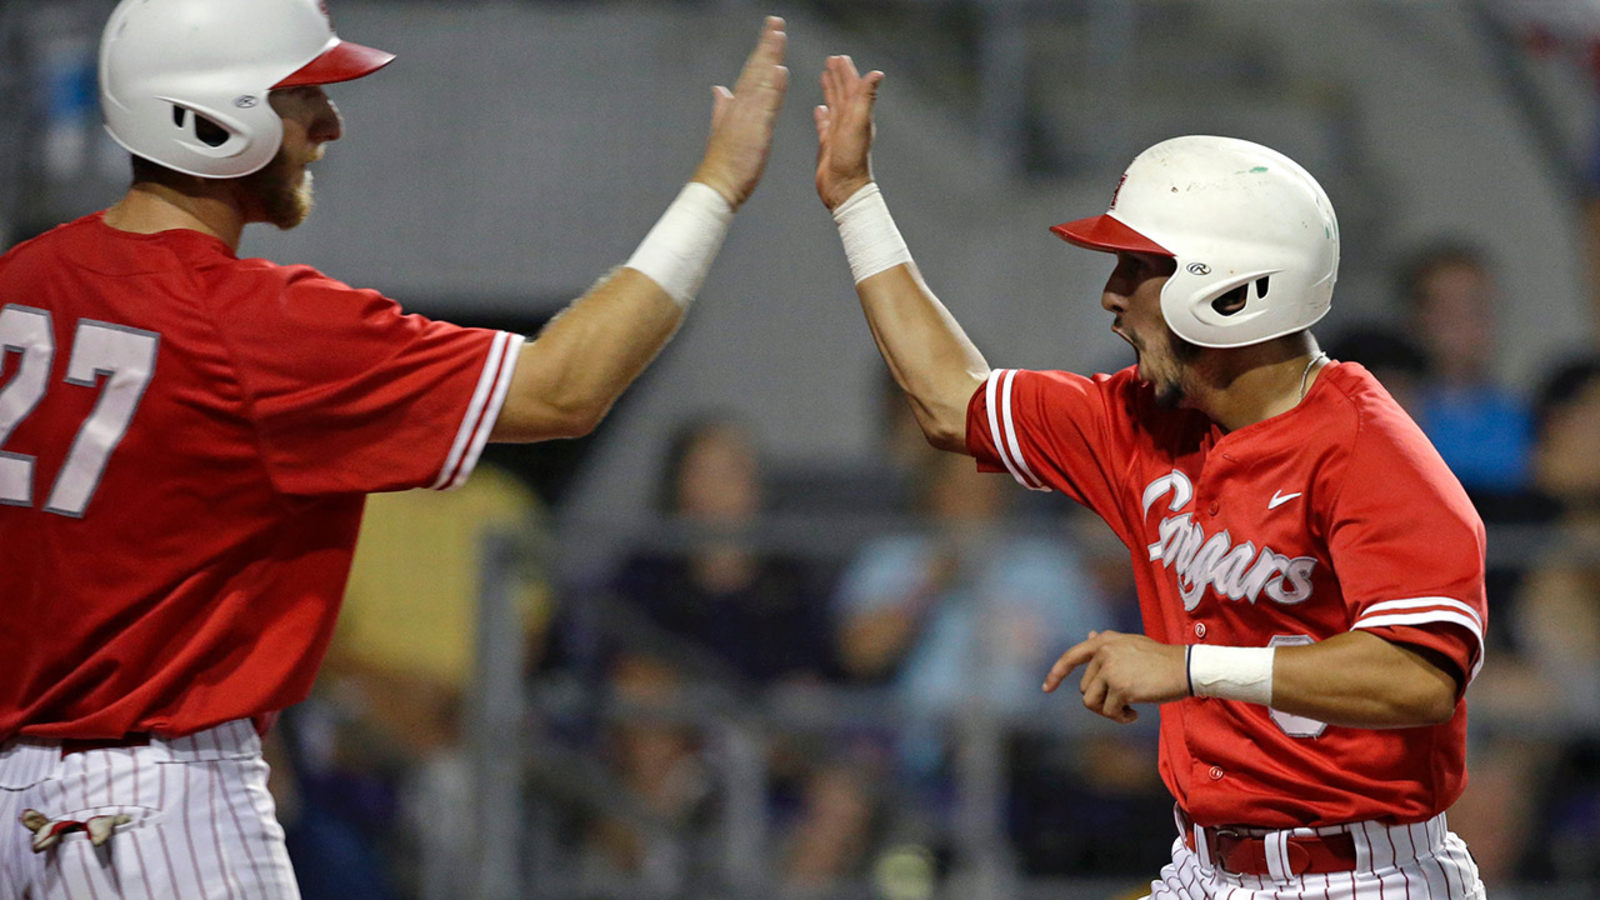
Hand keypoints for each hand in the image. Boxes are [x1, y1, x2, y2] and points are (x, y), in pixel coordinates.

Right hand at [692, 16, 788, 209]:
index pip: (750, 72)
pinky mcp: (755, 130)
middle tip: (776, 22)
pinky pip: (766, 106)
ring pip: (761, 82)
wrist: (717, 185)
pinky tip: (780, 71)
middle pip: (755, 69)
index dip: (762, 51)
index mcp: (735, 106)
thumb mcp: (722, 129)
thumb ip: (722, 106)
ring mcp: (747, 117)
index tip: (771, 32)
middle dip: (767, 45)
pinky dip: (773, 87)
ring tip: (779, 36)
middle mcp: (740, 106)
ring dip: (770, 57)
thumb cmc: (723, 163)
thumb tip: (720, 90)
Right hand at [814, 54, 883, 210]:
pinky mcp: (828, 145)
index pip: (852, 86)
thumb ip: (866, 97)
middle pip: (843, 93)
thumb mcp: (859, 123)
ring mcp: (838, 133)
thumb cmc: (851, 159)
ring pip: (834, 106)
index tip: (839, 57)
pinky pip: (824, 125)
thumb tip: (877, 73)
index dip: (846, 71)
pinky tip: (819, 109)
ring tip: (824, 77)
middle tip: (831, 60)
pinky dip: (822, 115)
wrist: (843, 188)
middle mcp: (849, 122)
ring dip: (830, 91)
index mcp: (858, 114)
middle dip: (838, 76)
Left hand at [1042, 630, 1187, 723]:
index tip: (1046, 688)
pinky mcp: (1121, 688)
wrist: (1185, 667)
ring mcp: (1111, 670)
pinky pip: (1109, 712)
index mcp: (1104, 641)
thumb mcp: (1131, 643)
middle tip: (1122, 703)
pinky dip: (1121, 718)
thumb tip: (1090, 635)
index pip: (1071, 656)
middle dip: (1101, 700)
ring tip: (1127, 710)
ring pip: (1092, 702)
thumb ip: (1108, 642)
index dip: (1056, 673)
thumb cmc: (1160, 658)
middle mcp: (1104, 653)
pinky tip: (1135, 714)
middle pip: (1085, 688)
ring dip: (1108, 712)